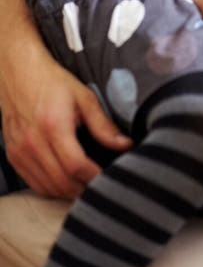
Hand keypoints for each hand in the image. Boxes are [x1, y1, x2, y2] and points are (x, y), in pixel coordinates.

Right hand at [1, 56, 130, 197]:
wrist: (19, 73)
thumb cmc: (53, 83)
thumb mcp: (84, 98)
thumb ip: (103, 125)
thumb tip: (126, 145)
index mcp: (53, 126)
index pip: (76, 166)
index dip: (95, 177)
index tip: (110, 179)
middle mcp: (33, 143)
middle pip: (62, 182)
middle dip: (84, 189)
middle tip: (102, 187)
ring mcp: (20, 152)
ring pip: (47, 187)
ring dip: (68, 193)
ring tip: (87, 187)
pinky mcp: (13, 156)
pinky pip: (33, 183)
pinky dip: (51, 189)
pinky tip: (66, 183)